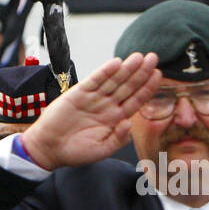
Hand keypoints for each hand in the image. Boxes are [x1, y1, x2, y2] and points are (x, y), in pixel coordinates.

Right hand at [21, 53, 160, 169]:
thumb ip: (119, 138)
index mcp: (116, 118)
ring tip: (139, 57)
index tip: (158, 75)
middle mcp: (107, 106)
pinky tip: (116, 63)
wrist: (50, 149)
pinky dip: (104, 71)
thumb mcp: (103, 150)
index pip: (136, 100)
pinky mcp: (77, 94)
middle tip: (154, 58)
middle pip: (128, 86)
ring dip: (126, 68)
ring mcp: (93, 99)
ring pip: (114, 80)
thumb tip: (129, 124)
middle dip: (141, 72)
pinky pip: (94, 81)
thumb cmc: (76, 152)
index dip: (147, 88)